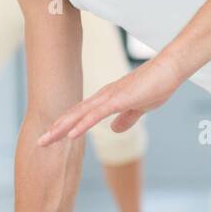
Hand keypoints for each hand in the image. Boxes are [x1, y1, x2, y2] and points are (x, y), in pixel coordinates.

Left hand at [38, 54, 183, 146]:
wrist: (170, 69)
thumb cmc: (158, 84)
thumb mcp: (141, 107)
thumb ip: (127, 118)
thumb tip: (113, 129)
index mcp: (108, 98)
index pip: (82, 113)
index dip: (66, 124)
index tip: (53, 136)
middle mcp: (104, 96)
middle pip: (75, 114)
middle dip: (56, 128)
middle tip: (40, 142)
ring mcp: (110, 97)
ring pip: (80, 115)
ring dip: (62, 128)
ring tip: (46, 140)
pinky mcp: (118, 99)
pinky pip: (96, 115)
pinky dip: (81, 125)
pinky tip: (70, 134)